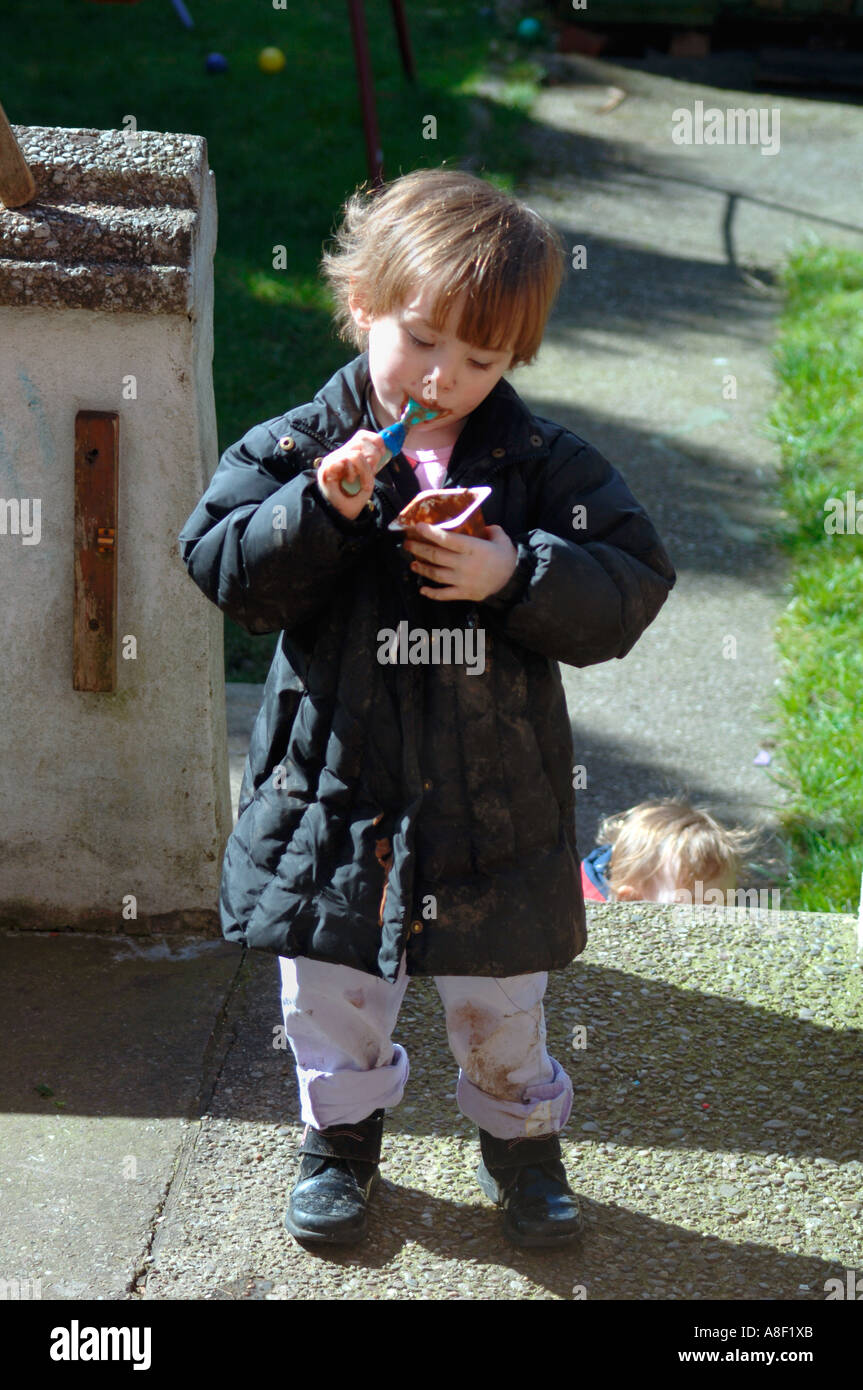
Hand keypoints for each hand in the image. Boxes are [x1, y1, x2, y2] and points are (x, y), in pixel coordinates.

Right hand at [316, 430, 386, 520]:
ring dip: (365, 469)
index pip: (362, 436)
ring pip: (356, 453)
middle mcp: (339, 454)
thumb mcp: (367, 479)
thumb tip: (384, 449)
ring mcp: (332, 460)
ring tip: (362, 482)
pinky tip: (351, 481)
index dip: (375, 440)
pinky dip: (355, 473)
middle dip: (373, 455)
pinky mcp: (327, 467)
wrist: (337, 516)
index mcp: (348, 454)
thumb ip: (372, 465)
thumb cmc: (351, 500)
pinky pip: (347, 461)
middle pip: (361, 439)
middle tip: (373, 471)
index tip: (383, 453)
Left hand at [403, 523, 517, 601]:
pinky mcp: (464, 593)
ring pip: (436, 574)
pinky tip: (422, 590)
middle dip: (419, 549)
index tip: (417, 527)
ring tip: (413, 563)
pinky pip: (444, 595)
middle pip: (436, 556)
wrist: (514, 580)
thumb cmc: (506, 556)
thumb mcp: (500, 537)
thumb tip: (477, 523)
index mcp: (473, 548)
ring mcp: (463, 581)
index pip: (447, 539)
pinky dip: (432, 593)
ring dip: (422, 569)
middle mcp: (465, 564)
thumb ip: (488, 528)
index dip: (430, 533)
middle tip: (407, 544)